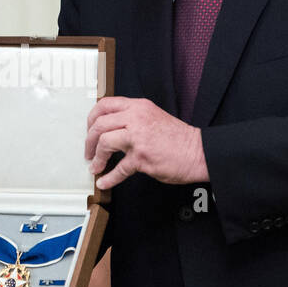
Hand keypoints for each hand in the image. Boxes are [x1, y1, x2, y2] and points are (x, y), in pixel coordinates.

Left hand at [85, 96, 206, 189]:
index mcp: (139, 106)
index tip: (89, 129)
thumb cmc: (178, 139)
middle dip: (89, 140)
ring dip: (96, 157)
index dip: (92, 118)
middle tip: (88, 151)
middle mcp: (136, 118)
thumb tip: (110, 129)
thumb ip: (133, 119)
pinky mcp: (142, 157)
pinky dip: (109, 177)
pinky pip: (119, 168)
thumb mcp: (153, 117)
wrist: (199, 151)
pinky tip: (104, 181)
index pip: (105, 104)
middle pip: (100, 124)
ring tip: (96, 166)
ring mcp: (138, 137)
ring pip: (105, 142)